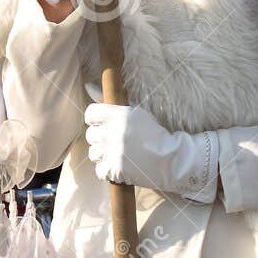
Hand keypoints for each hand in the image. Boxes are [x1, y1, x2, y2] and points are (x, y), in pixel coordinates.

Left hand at [83, 90, 217, 201]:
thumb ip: (112, 105)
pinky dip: (106, 170)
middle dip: (100, 138)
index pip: (91, 113)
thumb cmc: (155, 135)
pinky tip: (118, 167)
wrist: (170, 159)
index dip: (94, 119)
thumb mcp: (137, 114)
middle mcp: (112, 132)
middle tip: (112, 142)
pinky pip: (99, 170)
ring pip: (93, 153)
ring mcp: (112, 152)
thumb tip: (88, 86)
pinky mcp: (114, 169)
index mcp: (118, 115)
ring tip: (116, 155)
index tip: (101, 124)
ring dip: (102, 155)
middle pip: (90, 135)